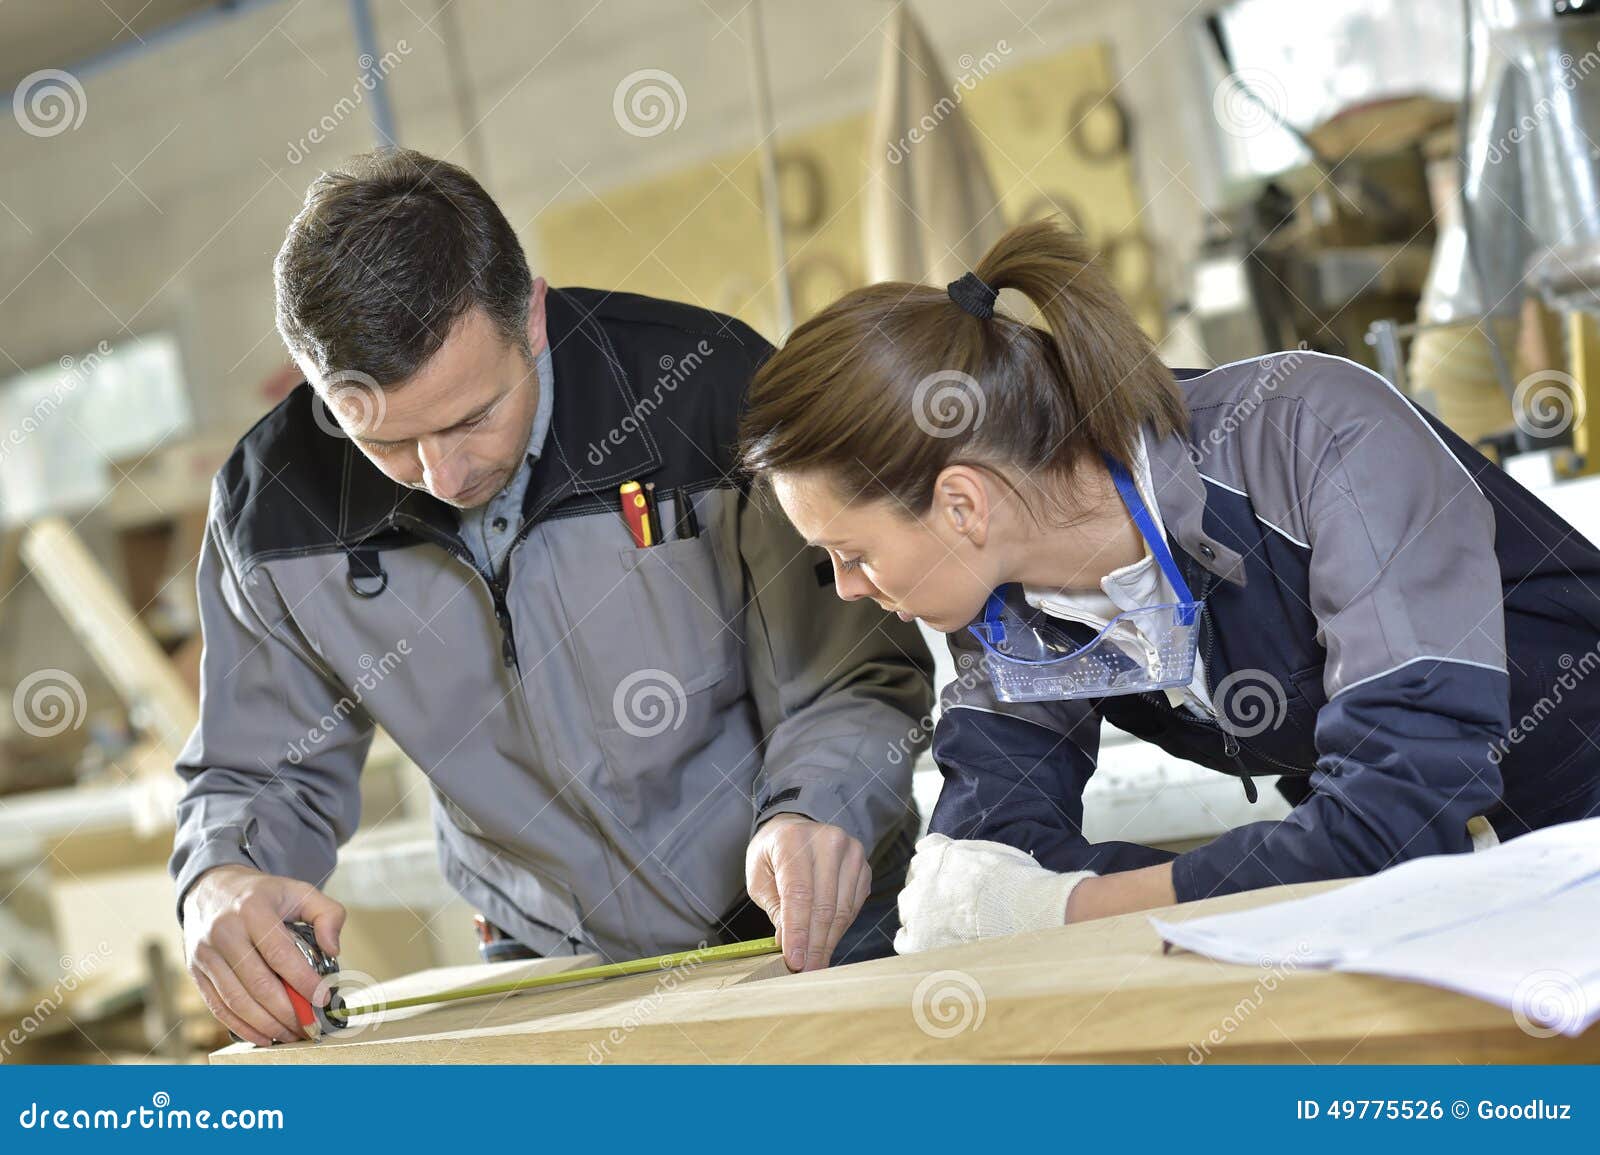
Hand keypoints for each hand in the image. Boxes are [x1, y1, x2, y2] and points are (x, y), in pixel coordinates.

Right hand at [182, 864, 346, 1045]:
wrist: (211, 887)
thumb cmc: (262, 894)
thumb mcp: (300, 891)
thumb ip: (327, 914)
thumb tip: (334, 949)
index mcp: (253, 909)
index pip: (280, 953)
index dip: (303, 981)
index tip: (323, 999)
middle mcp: (224, 931)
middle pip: (258, 983)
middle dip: (287, 1011)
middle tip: (310, 1026)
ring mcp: (205, 953)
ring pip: (237, 1000)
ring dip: (267, 1024)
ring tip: (292, 1034)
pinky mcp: (195, 971)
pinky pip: (218, 1006)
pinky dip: (242, 1026)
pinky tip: (264, 1035)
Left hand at [745, 814, 869, 971]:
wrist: (796, 829)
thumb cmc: (773, 855)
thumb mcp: (760, 877)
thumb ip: (775, 908)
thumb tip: (789, 943)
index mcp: (794, 840)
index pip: (799, 894)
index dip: (798, 932)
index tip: (795, 961)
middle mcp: (828, 842)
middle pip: (824, 905)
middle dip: (814, 944)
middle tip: (806, 972)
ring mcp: (851, 853)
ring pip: (842, 909)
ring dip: (828, 942)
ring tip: (815, 964)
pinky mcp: (863, 867)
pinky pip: (854, 906)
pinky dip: (839, 930)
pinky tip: (827, 943)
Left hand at [893, 834, 1095, 954]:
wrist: (1017, 909)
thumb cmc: (1016, 881)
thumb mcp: (993, 851)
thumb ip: (966, 850)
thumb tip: (952, 851)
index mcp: (938, 853)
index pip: (923, 855)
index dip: (937, 871)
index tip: (948, 882)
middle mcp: (920, 878)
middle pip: (914, 885)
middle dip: (927, 895)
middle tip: (951, 910)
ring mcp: (916, 908)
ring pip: (908, 911)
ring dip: (922, 918)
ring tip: (948, 931)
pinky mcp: (917, 940)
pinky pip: (904, 941)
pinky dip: (915, 944)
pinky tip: (934, 948)